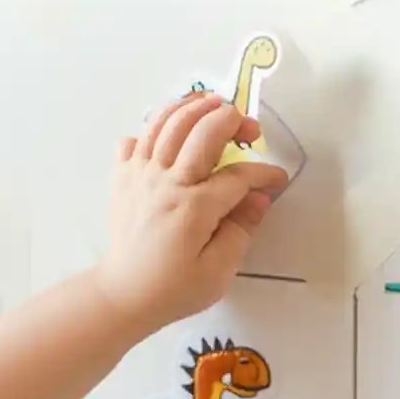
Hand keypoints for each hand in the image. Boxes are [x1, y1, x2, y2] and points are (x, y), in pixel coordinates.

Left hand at [94, 91, 289, 334]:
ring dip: (193, 106)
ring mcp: (139, 174)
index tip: (277, 179)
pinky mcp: (122, 176)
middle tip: (249, 130)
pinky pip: (135, 138)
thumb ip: (241, 229)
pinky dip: (153, 127)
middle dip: (232, 119)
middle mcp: (165, 181)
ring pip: (166, 122)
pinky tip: (169, 132)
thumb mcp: (219, 271)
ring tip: (214, 105)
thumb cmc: (174, 288)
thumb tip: (259, 197)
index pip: (238, 175)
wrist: (123, 294)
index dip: (264, 172)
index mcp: (193, 207)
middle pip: (202, 129)